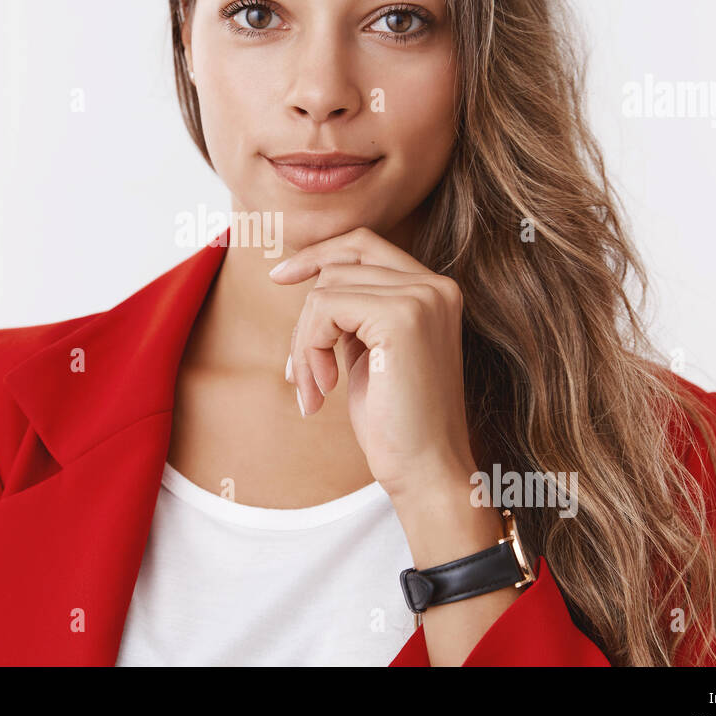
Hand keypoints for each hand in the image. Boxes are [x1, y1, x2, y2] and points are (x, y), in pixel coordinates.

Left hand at [269, 225, 477, 502]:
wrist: (426, 470)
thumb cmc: (395, 422)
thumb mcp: (370, 352)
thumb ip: (354, 312)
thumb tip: (306, 278)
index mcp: (434, 290)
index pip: (364, 245)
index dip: (318, 255)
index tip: (280, 277)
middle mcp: (435, 286)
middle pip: (338, 266)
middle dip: (306, 319)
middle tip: (299, 373)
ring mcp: (422, 298)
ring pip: (325, 290)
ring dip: (305, 344)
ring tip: (315, 390)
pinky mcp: (401, 318)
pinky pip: (323, 309)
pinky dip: (309, 349)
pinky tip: (325, 389)